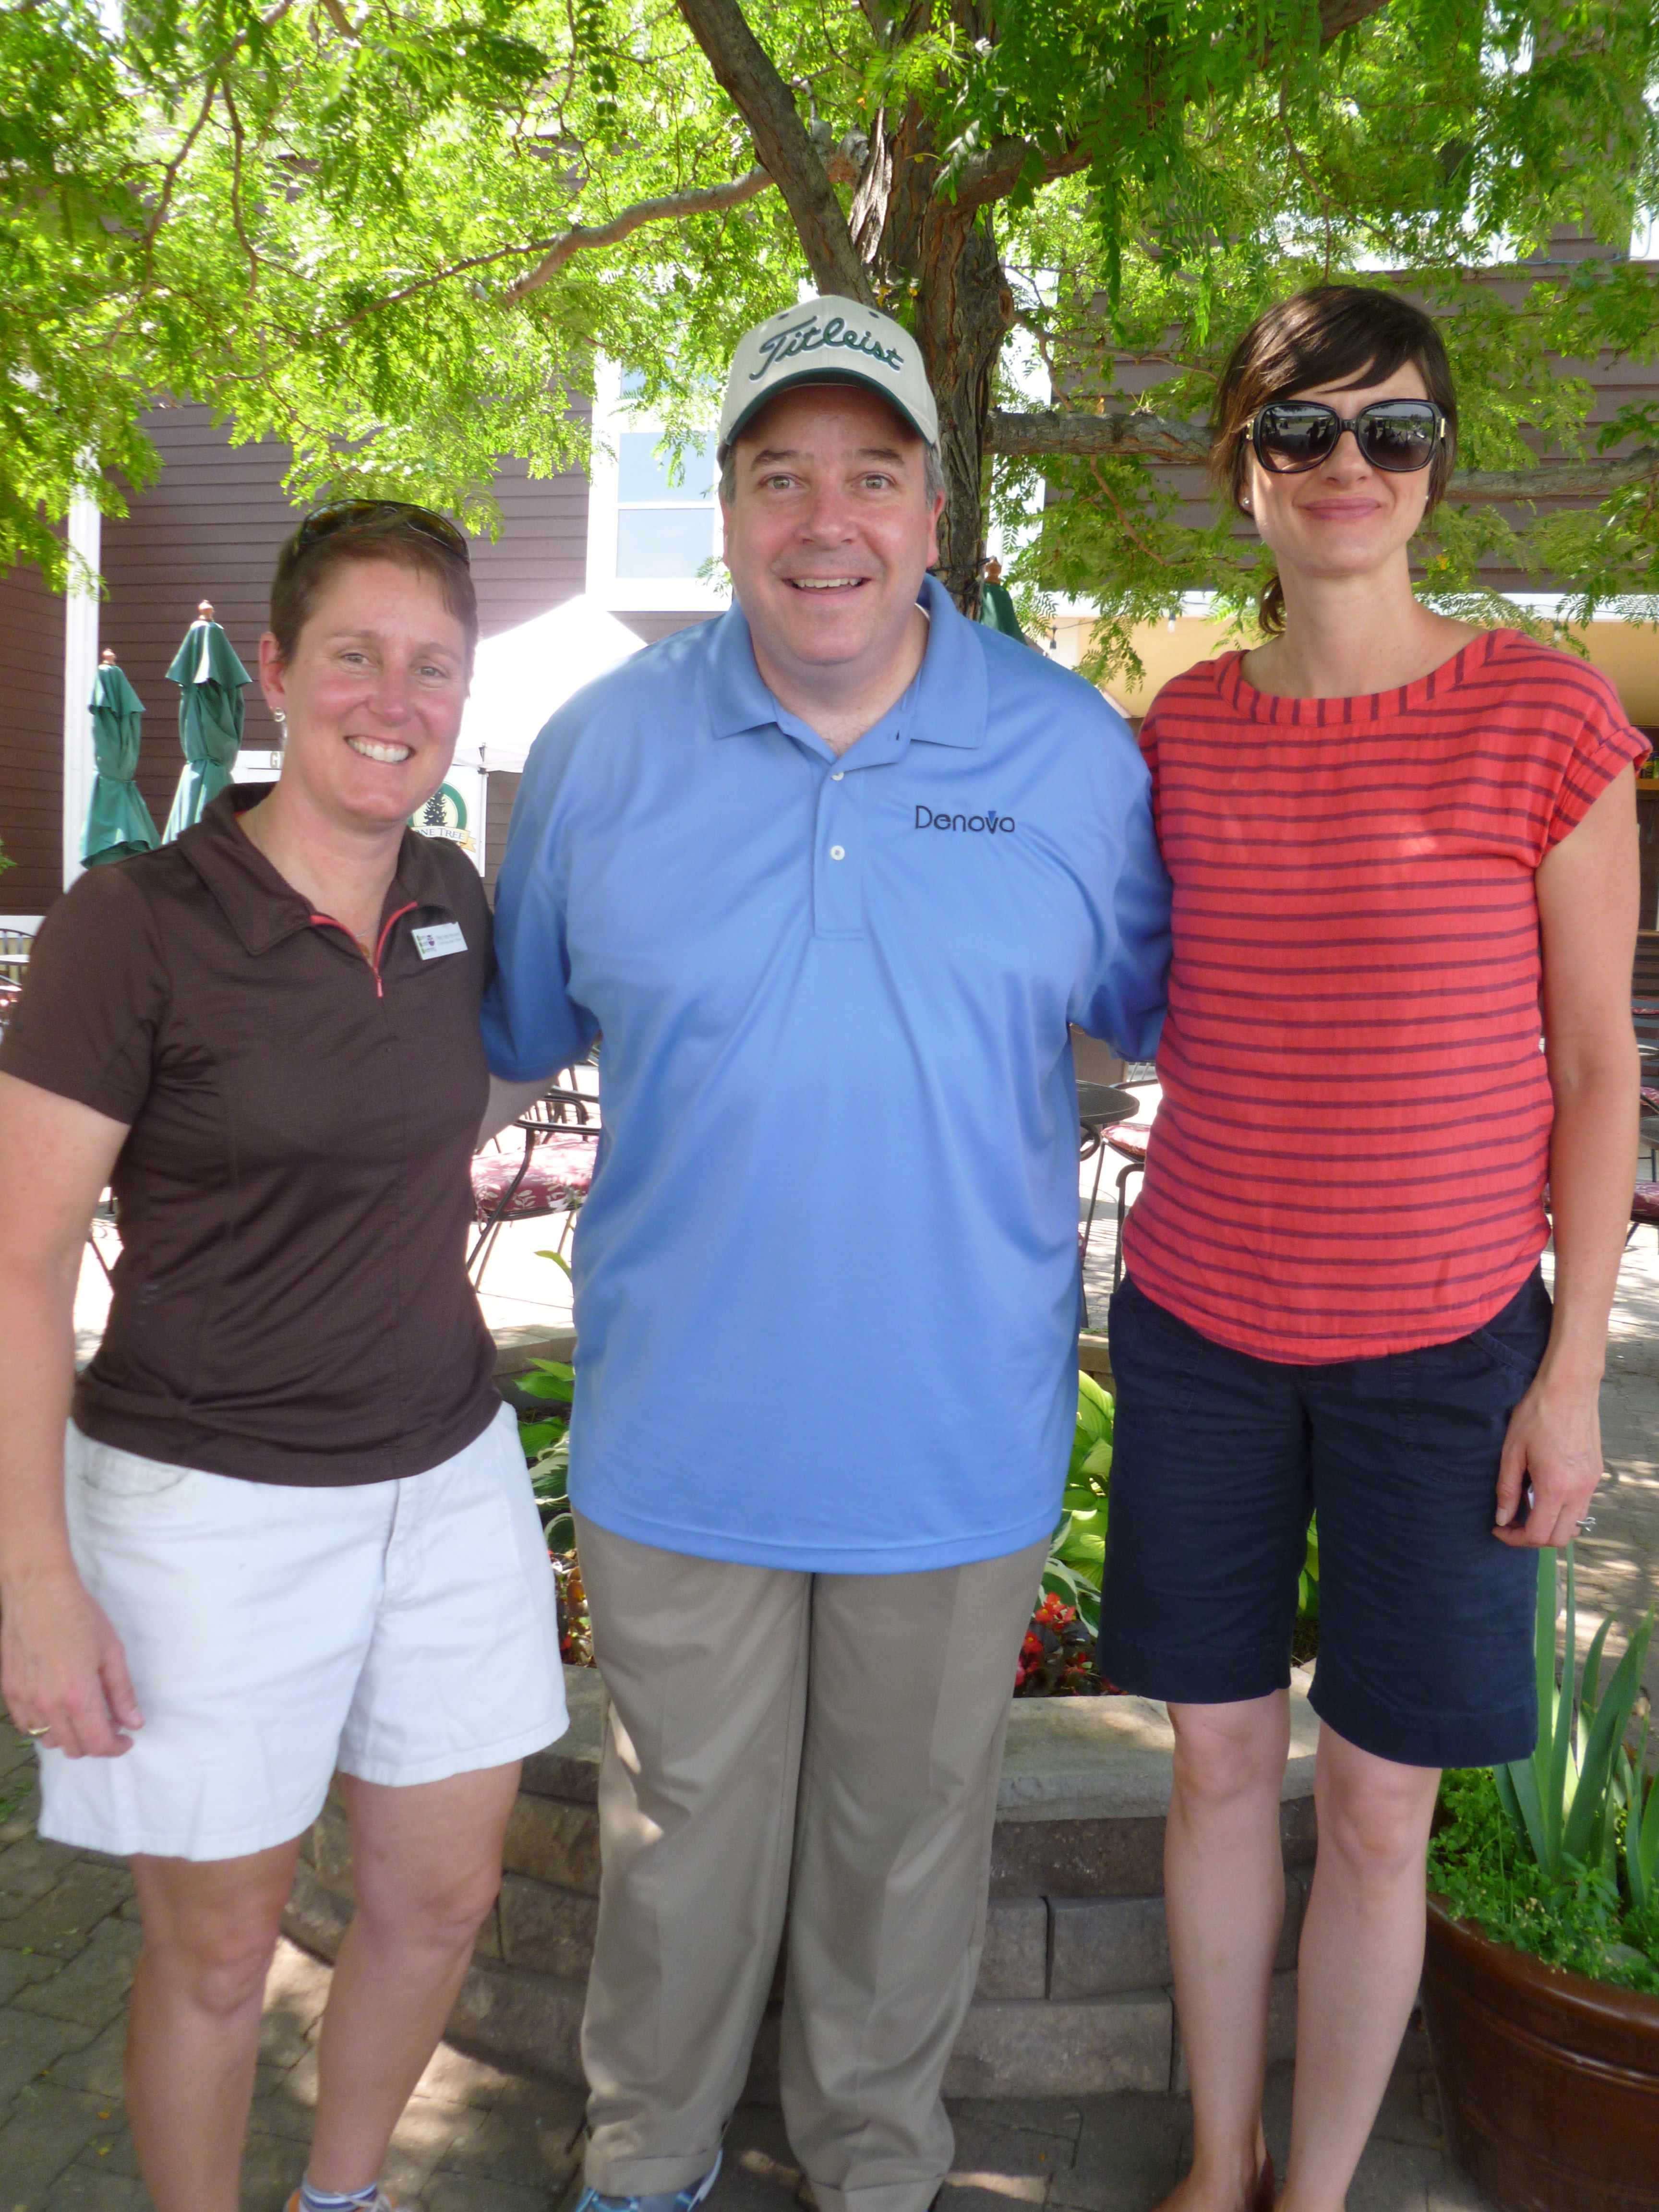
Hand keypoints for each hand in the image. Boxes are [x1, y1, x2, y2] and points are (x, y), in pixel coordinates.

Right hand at [1, 1566, 142, 1756]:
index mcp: (77, 1696)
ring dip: (70, 1736)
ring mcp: (24, 1700)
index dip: (115, 1748)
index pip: (96, 1744)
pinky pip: (27, 1726)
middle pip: (73, 1748)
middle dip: (96, 1743)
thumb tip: (134, 1723)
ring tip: (85, 1715)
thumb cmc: (78, 1616)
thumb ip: (122, 1693)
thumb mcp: (111, 1652)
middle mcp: (47, 1705)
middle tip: (110, 1724)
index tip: (126, 1739)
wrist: (37, 1592)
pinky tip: (58, 1707)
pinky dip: (45, 1726)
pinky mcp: (9, 1692)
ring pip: (48, 1741)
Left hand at [1493, 1372, 1602, 1549]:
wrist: (1569, 1388)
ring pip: (1574, 1525)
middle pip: (1559, 1538)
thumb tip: (1503, 1518)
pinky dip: (1563, 1511)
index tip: (1499, 1528)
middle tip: (1511, 1522)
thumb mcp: (1512, 1451)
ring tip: (1527, 1507)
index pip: (1539, 1534)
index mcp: (1556, 1487)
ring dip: (1550, 1525)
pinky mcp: (1595, 1474)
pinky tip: (1544, 1492)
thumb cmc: (1536, 1414)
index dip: (1515, 1538)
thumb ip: (1507, 1489)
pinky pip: (1582, 1507)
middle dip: (1533, 1537)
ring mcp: (1591, 1483)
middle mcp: (1579, 1491)